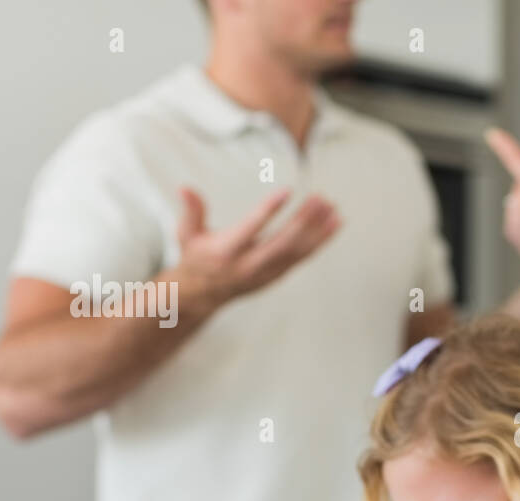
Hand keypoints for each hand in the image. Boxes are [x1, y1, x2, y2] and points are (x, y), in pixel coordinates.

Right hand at [174, 187, 340, 308]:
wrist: (203, 294)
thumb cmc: (195, 256)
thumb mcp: (187, 234)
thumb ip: (190, 211)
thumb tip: (184, 186)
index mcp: (226, 251)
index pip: (251, 229)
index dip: (269, 210)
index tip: (287, 191)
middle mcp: (249, 265)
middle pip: (282, 243)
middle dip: (304, 221)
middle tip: (321, 199)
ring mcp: (266, 272)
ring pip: (297, 251)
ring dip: (317, 230)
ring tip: (333, 208)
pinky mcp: (277, 274)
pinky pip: (302, 257)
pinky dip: (320, 241)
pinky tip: (335, 224)